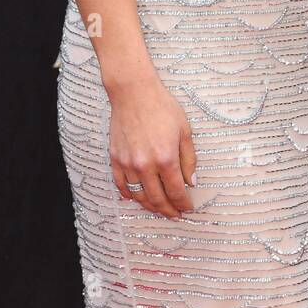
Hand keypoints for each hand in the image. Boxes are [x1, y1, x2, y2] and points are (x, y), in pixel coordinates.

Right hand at [108, 73, 196, 216]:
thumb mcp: (184, 130)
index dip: (183, 203)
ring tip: (159, 209)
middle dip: (168, 210)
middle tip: (175, 215)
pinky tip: (136, 198)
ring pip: (139, 196)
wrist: (134, 93)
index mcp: (166, 158)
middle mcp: (145, 165)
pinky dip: (129, 195)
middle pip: (157, 199)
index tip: (188, 208)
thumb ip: (189, 159)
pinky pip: (121, 185)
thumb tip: (191, 182)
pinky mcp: (115, 159)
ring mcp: (128, 164)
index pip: (176, 191)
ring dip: (150, 206)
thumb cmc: (162, 107)